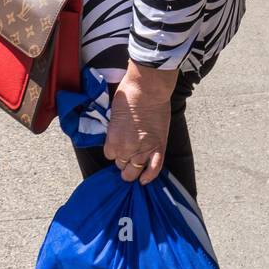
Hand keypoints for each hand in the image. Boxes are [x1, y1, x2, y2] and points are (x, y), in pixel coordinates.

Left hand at [104, 62, 177, 184]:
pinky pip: (154, 169)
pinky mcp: (158, 148)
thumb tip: (118, 137)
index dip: (114, 150)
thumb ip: (115, 131)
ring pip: (135, 170)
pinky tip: (145, 179)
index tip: (118, 144)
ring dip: (134, 169)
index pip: (110, 155)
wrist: (148, 89)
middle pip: (121, 165)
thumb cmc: (128, 96)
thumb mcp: (113, 115)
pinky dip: (149, 175)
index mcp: (113, 140)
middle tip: (127, 152)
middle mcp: (126, 149)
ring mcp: (143, 150)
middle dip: (123, 159)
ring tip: (134, 166)